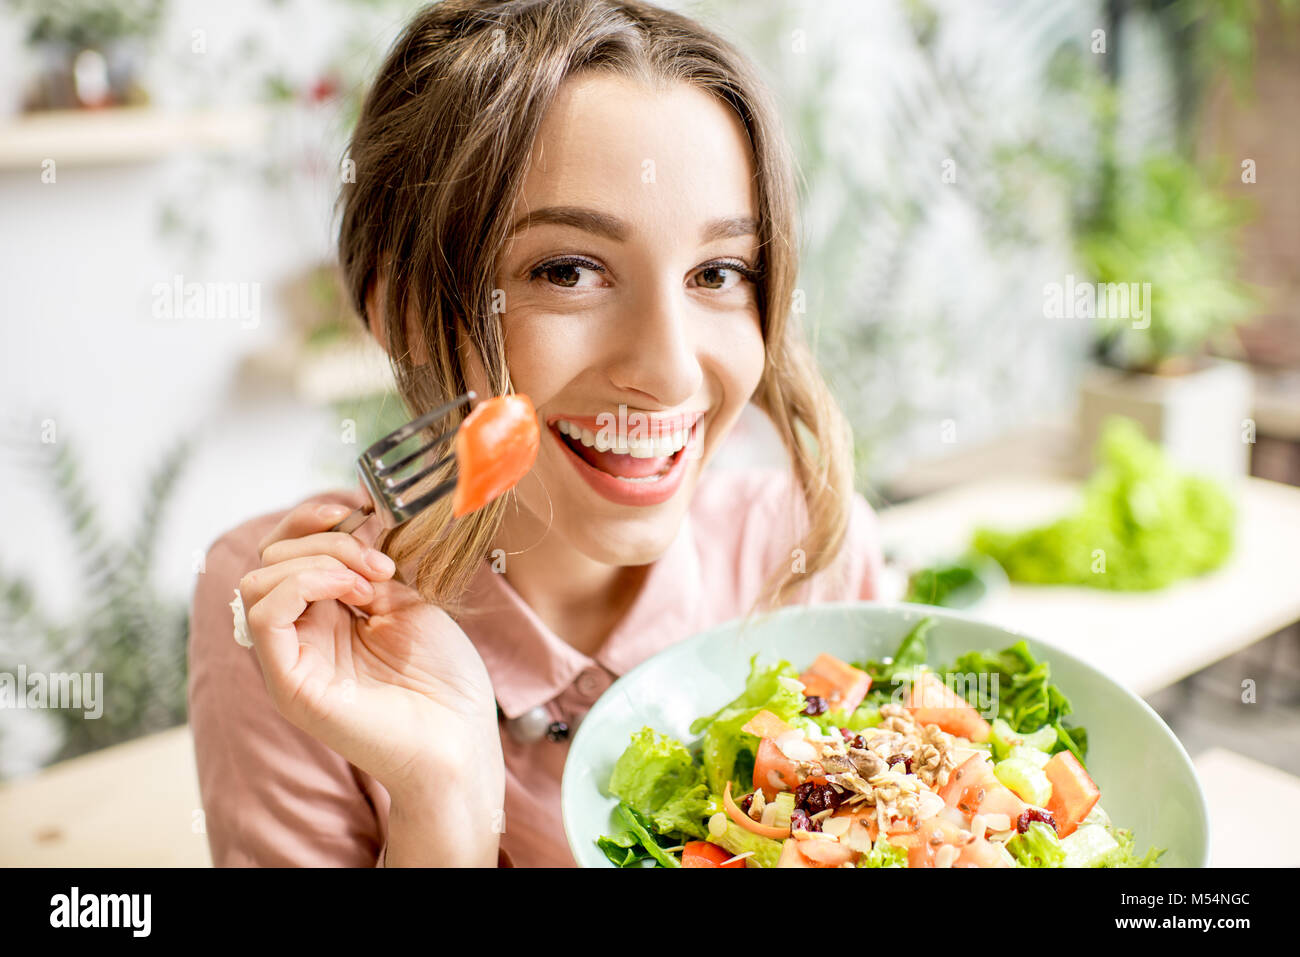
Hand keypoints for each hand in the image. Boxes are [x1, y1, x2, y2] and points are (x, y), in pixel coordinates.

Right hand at [238, 496, 502, 812]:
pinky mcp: (290, 683)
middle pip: (270, 557)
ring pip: (257, 581)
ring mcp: (290, 661)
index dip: (314, 516)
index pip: (287, 548)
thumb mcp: (407, 600)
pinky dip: (304, 584)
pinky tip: (352, 593)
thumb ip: (368, 565)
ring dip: (318, 561)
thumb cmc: (444, 679)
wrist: (460, 736)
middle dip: (327, 539)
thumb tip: (350, 518)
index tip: (361, 508)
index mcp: (325, 616)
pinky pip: (263, 615)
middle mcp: (300, 636)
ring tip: (371, 582)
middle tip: (381, 564)